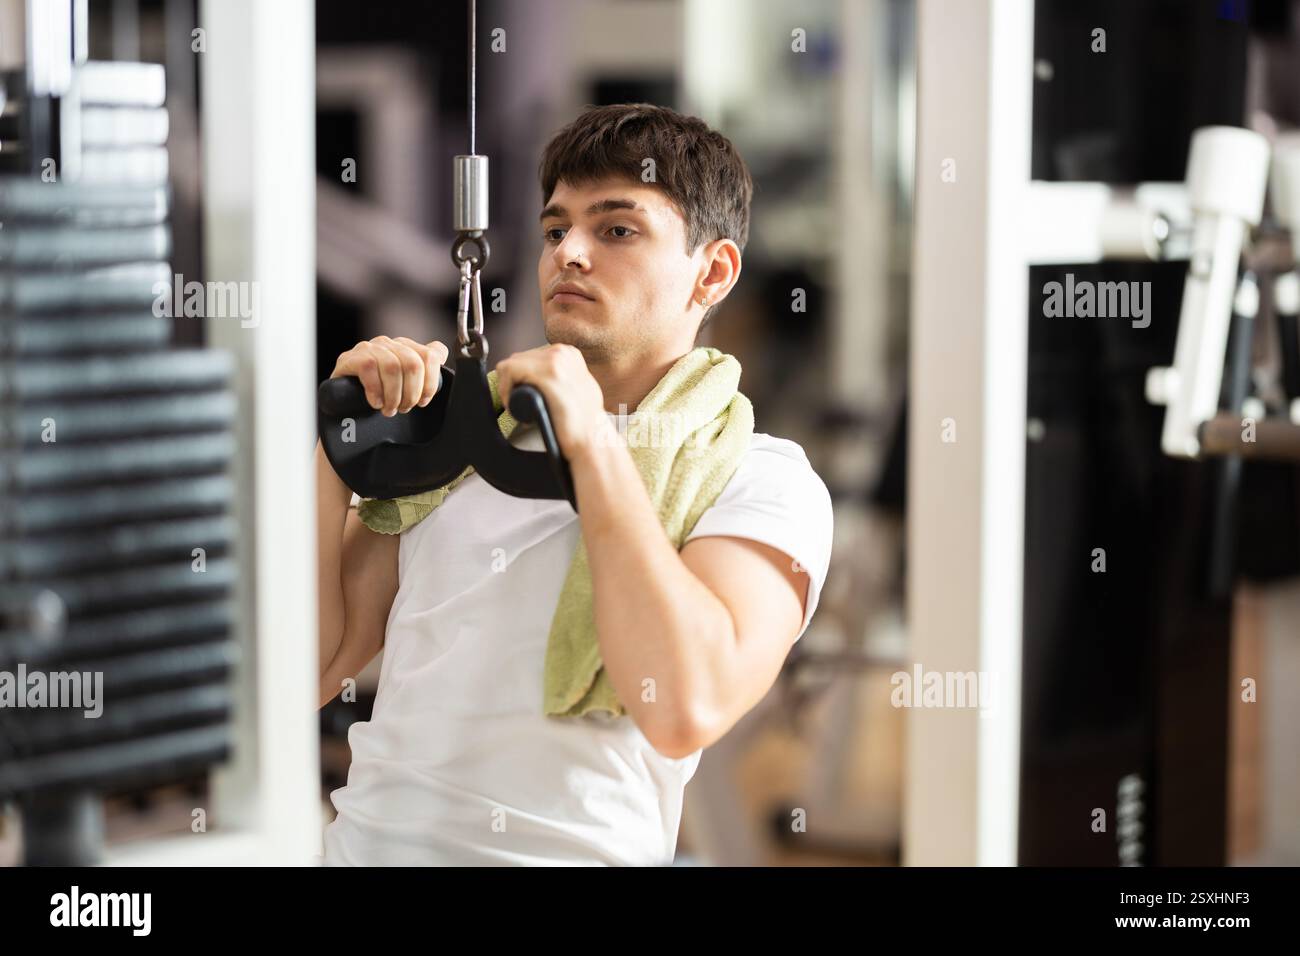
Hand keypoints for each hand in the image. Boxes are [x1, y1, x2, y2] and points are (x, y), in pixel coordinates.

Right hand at [331, 336, 448, 415]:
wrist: (345, 411)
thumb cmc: (380, 398)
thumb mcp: (407, 387)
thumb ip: (425, 372)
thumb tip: (442, 360)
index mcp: (407, 348)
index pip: (432, 354)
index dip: (431, 382)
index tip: (424, 401)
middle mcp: (390, 344)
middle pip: (413, 364)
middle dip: (411, 392)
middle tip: (403, 408)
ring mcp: (369, 348)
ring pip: (392, 367)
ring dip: (393, 395)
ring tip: (389, 409)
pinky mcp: (350, 358)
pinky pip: (369, 368)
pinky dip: (375, 390)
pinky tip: (375, 402)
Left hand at [495, 344, 608, 458]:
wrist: (592, 438)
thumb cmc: (584, 421)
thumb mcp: (577, 388)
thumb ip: (564, 377)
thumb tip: (544, 379)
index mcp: (568, 353)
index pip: (527, 357)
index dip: (520, 380)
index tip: (524, 398)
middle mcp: (562, 352)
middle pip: (517, 360)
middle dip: (513, 384)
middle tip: (521, 407)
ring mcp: (555, 360)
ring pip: (510, 366)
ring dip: (508, 388)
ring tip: (519, 409)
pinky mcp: (547, 374)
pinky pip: (509, 370)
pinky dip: (504, 389)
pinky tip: (514, 406)